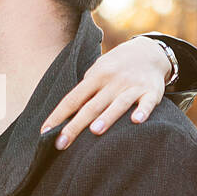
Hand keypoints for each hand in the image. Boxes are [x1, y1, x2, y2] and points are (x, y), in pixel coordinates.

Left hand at [40, 36, 171, 148]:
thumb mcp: (98, 71)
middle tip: (61, 143)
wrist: (149, 52)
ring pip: (118, 103)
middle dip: (76, 125)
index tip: (45, 132)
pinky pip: (147, 102)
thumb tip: (67, 115)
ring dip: (107, 117)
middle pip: (91, 106)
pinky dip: (143, 111)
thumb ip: (86, 91)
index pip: (72, 98)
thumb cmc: (116, 67)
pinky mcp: (152, 92)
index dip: (58, 115)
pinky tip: (136, 121)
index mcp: (95, 76)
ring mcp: (132, 86)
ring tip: (95, 131)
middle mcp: (112, 81)